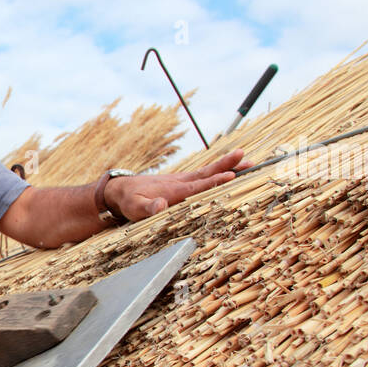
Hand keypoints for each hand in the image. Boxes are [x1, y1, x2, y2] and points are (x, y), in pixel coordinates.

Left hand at [105, 149, 252, 221]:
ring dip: (227, 167)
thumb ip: (148, 208)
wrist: (120, 190)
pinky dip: (217, 171)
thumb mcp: (135, 208)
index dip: (214, 182)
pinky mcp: (180, 182)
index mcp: (174, 190)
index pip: (198, 186)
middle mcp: (180, 182)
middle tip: (247, 159)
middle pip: (207, 173)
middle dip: (227, 166)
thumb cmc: (128, 201)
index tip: (231, 176)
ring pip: (207, 172)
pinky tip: (228, 171)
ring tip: (247, 162)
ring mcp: (181, 180)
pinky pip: (202, 175)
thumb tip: (161, 205)